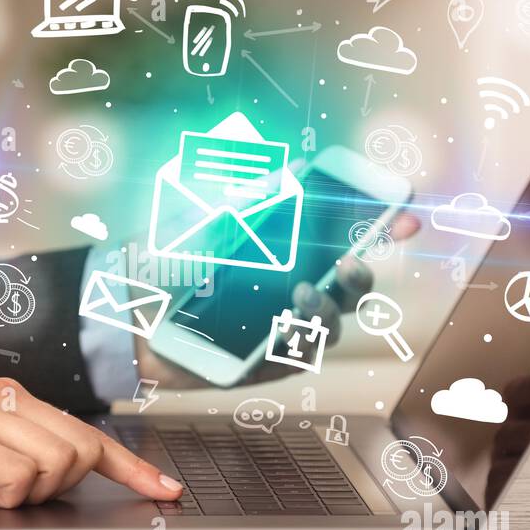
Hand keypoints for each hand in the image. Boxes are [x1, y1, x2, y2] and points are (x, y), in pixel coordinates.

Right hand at [0, 379, 182, 507]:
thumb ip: (20, 448)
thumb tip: (67, 477)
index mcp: (14, 396)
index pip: (89, 433)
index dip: (133, 466)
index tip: (167, 489)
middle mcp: (6, 397)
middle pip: (81, 451)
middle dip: (61, 485)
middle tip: (13, 489)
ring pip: (55, 465)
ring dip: (26, 492)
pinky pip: (16, 476)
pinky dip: (1, 493)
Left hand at [136, 211, 421, 387]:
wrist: (124, 308)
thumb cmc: (165, 256)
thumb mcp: (208, 213)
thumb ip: (253, 194)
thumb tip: (298, 168)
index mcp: (288, 246)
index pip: (347, 234)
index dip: (382, 226)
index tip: (404, 216)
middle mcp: (293, 285)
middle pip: (352, 285)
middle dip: (362, 273)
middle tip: (349, 261)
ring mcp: (283, 325)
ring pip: (333, 323)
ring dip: (329, 307)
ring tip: (302, 293)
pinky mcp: (267, 361)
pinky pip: (301, 354)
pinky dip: (303, 338)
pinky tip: (287, 324)